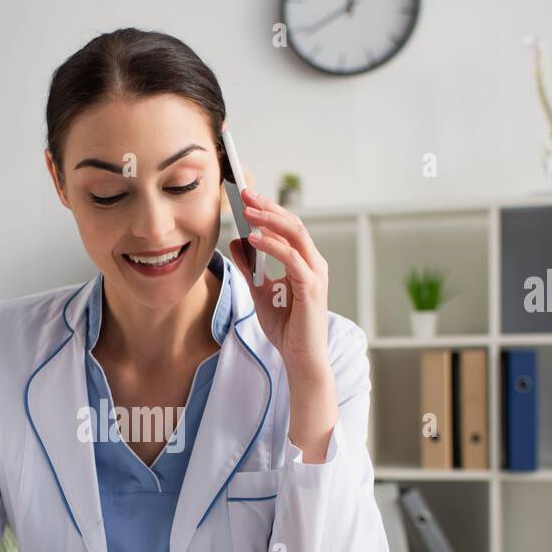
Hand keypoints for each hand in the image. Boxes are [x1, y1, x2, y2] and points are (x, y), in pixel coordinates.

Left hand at [228, 189, 330, 375]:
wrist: (300, 356)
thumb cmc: (286, 327)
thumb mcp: (260, 291)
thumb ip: (250, 267)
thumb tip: (236, 242)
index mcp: (306, 262)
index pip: (289, 228)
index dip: (269, 211)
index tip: (247, 198)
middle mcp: (314, 263)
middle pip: (293, 224)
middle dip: (268, 208)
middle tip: (245, 194)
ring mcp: (315, 274)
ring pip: (294, 235)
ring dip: (269, 221)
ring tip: (246, 211)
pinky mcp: (311, 287)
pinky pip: (291, 258)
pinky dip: (271, 246)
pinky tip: (253, 239)